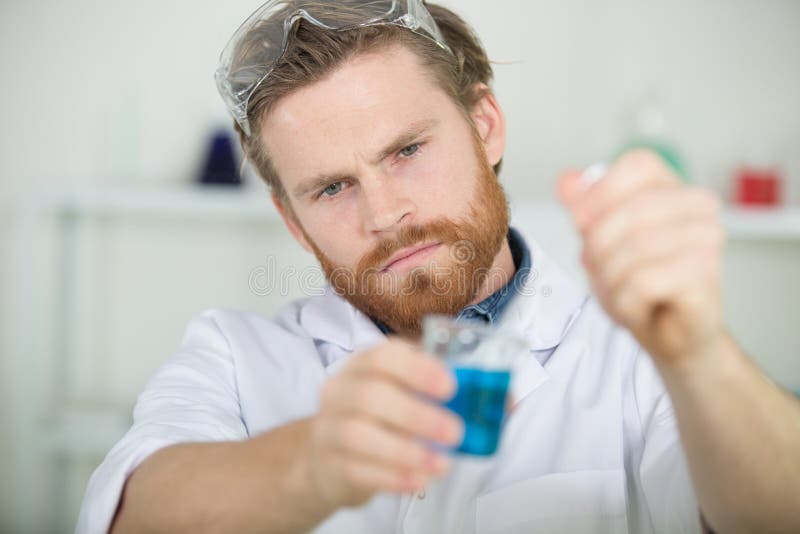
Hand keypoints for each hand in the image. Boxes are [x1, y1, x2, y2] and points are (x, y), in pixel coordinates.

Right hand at [307, 338, 462, 507]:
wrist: (330, 459)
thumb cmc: (380, 420)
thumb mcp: (407, 396)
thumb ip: (450, 395)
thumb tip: (502, 403)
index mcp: (364, 366)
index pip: (383, 356)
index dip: (417, 369)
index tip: (449, 387)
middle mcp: (341, 392)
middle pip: (370, 395)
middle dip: (416, 415)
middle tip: (454, 432)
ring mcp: (330, 429)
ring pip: (358, 434)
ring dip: (405, 450)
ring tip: (441, 463)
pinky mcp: (331, 465)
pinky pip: (357, 470)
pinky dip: (392, 477)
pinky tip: (419, 481)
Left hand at [558, 150, 726, 367]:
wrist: (672, 334)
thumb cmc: (642, 283)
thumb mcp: (601, 240)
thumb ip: (584, 208)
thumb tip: (567, 181)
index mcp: (674, 187)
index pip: (638, 164)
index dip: (601, 192)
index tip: (584, 222)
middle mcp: (699, 207)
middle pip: (625, 212)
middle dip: (599, 249)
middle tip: (603, 271)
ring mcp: (707, 239)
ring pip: (630, 251)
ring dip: (610, 280)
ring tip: (622, 291)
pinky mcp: (704, 274)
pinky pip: (641, 282)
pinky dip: (625, 301)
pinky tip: (637, 306)